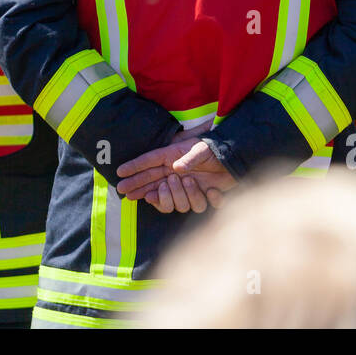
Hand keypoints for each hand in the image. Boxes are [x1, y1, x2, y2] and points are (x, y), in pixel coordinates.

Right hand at [116, 133, 237, 213]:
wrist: (236, 156)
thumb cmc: (216, 149)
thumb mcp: (203, 148)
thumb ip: (191, 157)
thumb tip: (177, 168)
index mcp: (173, 157)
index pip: (149, 162)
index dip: (134, 168)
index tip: (119, 173)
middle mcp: (177, 173)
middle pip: (152, 182)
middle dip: (137, 186)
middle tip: (124, 191)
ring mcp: (188, 186)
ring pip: (175, 201)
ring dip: (180, 195)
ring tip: (188, 181)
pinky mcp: (203, 195)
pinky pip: (200, 206)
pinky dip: (208, 200)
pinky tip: (214, 191)